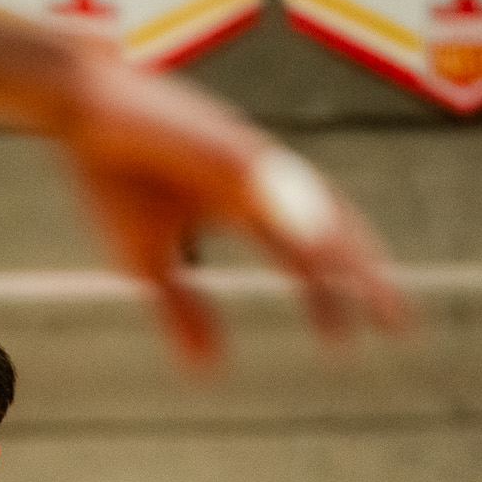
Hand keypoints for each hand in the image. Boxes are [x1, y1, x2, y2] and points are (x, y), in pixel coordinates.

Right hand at [57, 48, 406, 363]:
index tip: (349, 344)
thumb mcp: (148, 261)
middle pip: (329, 230)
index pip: (306, 256)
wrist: (82, 109)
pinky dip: (298, 212)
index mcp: (246, 207)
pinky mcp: (224, 143)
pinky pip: (273, 181)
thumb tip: (208, 372)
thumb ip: (182, 310)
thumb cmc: (113, 175)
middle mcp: (261, 182)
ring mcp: (248, 159)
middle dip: (364, 276)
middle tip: (400, 325)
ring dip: (346, 248)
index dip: (333, 297)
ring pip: (314, 204)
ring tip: (371, 291)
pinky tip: (318, 245)